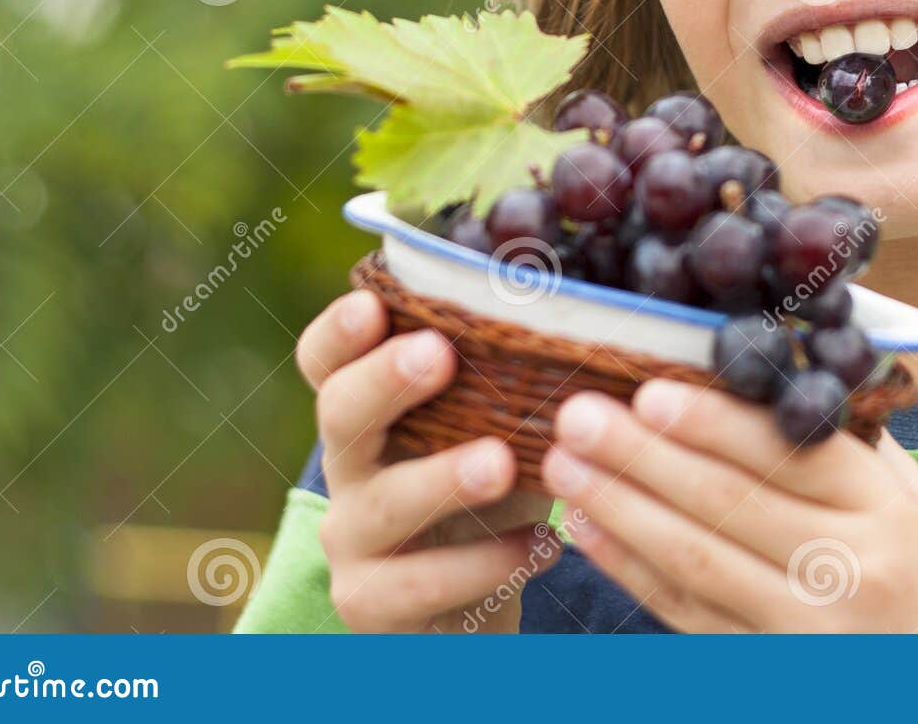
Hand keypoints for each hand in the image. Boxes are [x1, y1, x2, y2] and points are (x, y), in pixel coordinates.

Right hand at [296, 289, 557, 632]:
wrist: (473, 614)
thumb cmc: (494, 502)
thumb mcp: (503, 436)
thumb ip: (516, 388)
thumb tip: (588, 323)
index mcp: (371, 413)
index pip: (328, 362)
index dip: (339, 331)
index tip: (372, 302)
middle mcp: (348, 467)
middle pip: (340, 412)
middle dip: (386, 380)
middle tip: (438, 355)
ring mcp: (351, 538)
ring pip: (384, 503)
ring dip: (443, 479)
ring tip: (501, 464)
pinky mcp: (370, 603)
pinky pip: (420, 584)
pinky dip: (485, 564)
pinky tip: (543, 546)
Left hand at [539, 380, 917, 632]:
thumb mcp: (905, 494)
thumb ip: (839, 436)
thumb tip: (756, 360)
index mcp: (882, 505)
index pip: (787, 453)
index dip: (714, 423)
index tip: (648, 390)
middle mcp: (849, 566)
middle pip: (729, 502)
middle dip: (642, 455)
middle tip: (576, 415)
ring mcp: (808, 627)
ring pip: (696, 559)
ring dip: (620, 508)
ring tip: (561, 464)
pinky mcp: (770, 668)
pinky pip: (688, 612)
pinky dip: (629, 568)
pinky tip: (586, 526)